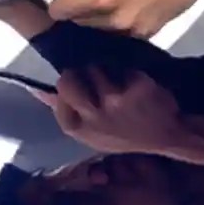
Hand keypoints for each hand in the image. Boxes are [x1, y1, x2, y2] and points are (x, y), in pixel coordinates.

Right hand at [39, 68, 185, 154]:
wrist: (167, 136)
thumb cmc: (124, 135)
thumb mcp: (90, 133)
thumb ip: (65, 111)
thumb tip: (36, 90)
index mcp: (79, 129)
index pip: (58, 93)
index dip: (70, 89)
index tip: (85, 96)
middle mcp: (93, 115)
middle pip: (69, 77)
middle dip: (80, 74)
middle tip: (94, 81)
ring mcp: (114, 100)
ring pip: (95, 68)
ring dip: (105, 72)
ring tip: (119, 88)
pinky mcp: (133, 86)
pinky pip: (120, 68)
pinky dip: (127, 74)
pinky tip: (135, 87)